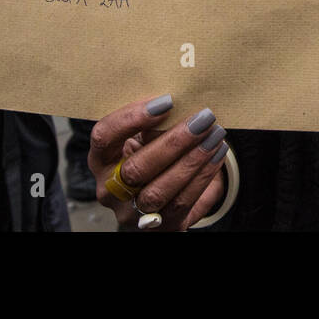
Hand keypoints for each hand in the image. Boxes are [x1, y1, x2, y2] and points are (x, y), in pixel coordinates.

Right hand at [91, 95, 227, 230]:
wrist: (166, 194)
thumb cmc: (153, 152)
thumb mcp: (143, 136)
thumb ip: (152, 120)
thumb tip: (183, 93)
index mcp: (101, 159)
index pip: (103, 137)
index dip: (131, 118)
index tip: (167, 101)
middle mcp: (109, 190)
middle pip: (135, 168)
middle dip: (174, 141)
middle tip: (203, 118)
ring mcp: (132, 212)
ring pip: (159, 190)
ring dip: (193, 159)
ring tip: (215, 134)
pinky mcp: (160, 226)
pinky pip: (182, 202)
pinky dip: (203, 174)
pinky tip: (217, 153)